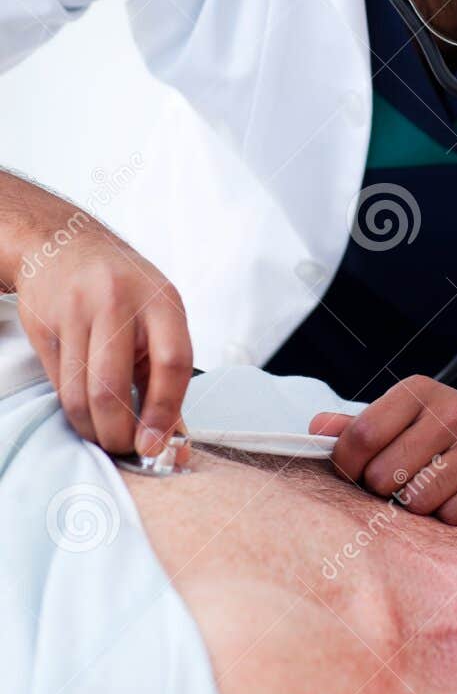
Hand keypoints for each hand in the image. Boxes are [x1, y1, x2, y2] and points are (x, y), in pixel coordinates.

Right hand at [15, 216, 192, 454]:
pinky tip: (85, 411)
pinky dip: (73, 409)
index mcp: (161, 300)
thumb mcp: (158, 313)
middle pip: (113, 388)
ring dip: (92, 429)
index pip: (172, 363)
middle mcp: (119, 303)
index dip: (165, 412)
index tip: (156, 445)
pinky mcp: (45, 326)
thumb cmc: (122, 286)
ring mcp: (77, 313)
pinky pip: (58, 384)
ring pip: (80, 394)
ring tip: (104, 436)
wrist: (64, 244)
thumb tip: (173, 437)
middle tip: (124, 449)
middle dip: (118, 433)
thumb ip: (165, 372)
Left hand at [310, 375, 456, 524]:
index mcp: (418, 391)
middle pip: (386, 474)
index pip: (361, 435)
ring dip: (419, 506)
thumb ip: (358, 426)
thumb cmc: (446, 437)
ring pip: (418, 500)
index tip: (355, 474)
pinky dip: (451, 517)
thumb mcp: (403, 420)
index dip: (347, 466)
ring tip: (433, 489)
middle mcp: (453, 411)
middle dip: (386, 490)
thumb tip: (315, 428)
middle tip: (402, 483)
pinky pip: (454, 516)